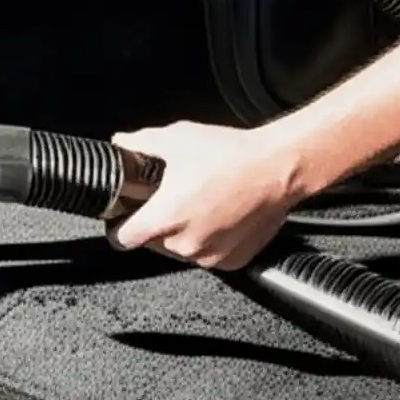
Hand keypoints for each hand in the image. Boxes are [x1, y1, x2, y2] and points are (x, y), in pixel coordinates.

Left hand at [105, 121, 307, 270]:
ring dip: (183, 233)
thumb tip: (121, 143)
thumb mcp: (177, 139)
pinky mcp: (231, 260)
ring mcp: (209, 256)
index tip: (123, 218)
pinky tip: (218, 216)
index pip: (122, 239)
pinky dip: (209, 240)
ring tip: (200, 204)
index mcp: (163, 218)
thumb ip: (141, 144)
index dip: (118, 226)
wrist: (280, 167)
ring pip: (180, 250)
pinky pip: (208, 254)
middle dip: (157, 224)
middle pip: (152, 242)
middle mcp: (184, 244)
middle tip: (172, 199)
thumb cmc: (232, 155)